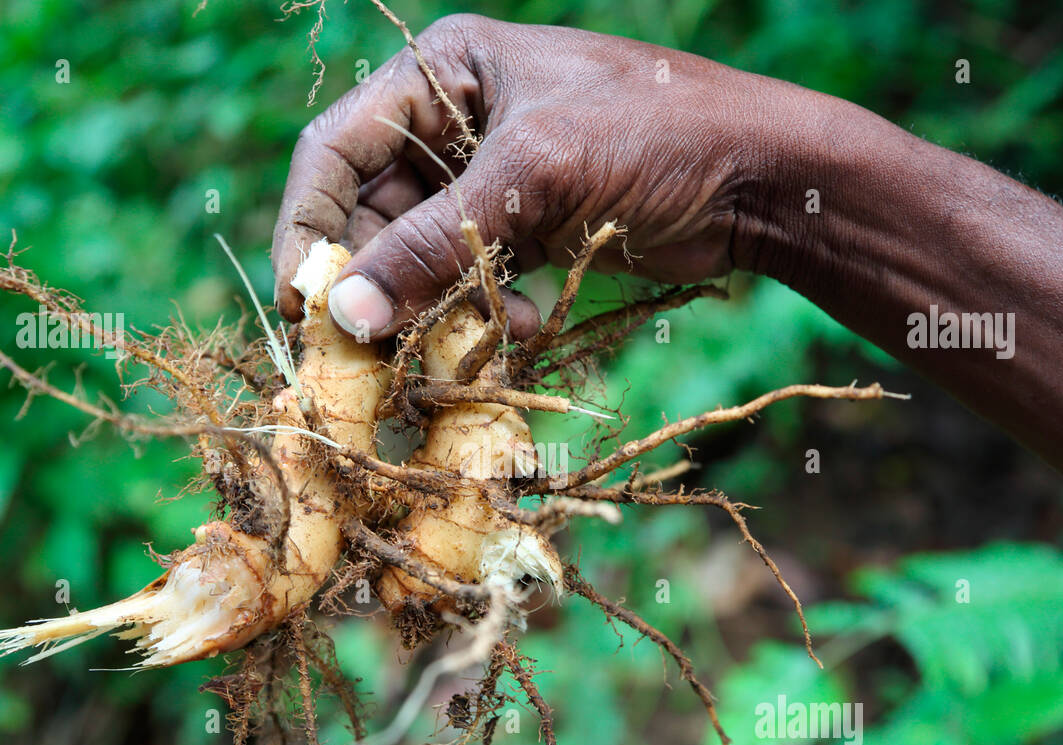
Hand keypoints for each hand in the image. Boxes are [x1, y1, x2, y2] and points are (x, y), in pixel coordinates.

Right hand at [271, 14, 783, 335]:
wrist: (759, 178)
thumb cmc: (653, 137)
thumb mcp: (533, 178)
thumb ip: (434, 244)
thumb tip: (344, 315)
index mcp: (442, 74)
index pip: (334, 151)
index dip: (309, 227)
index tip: (303, 303)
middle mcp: (454, 126)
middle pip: (372, 217)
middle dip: (379, 285)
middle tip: (374, 352)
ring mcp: (490, 184)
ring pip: (419, 262)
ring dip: (434, 309)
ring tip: (469, 338)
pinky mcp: (523, 233)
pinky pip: (466, 285)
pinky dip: (478, 315)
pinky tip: (514, 327)